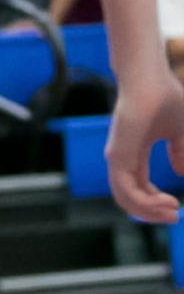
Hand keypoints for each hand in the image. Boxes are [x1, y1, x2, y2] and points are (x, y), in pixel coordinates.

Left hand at [105, 76, 183, 221]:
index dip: (156, 203)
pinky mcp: (116, 154)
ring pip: (125, 199)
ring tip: (173, 210)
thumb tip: (181, 173)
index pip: (138, 188)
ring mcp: (117, 156)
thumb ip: (180, 151)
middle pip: (130, 198)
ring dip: (150, 212)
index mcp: (134, 153)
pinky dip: (146, 204)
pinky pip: (126, 191)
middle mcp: (122, 157)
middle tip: (175, 216)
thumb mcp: (180, 131)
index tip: (177, 207)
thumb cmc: (163, 97)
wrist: (148, 77)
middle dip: (153, 213)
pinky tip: (167, 201)